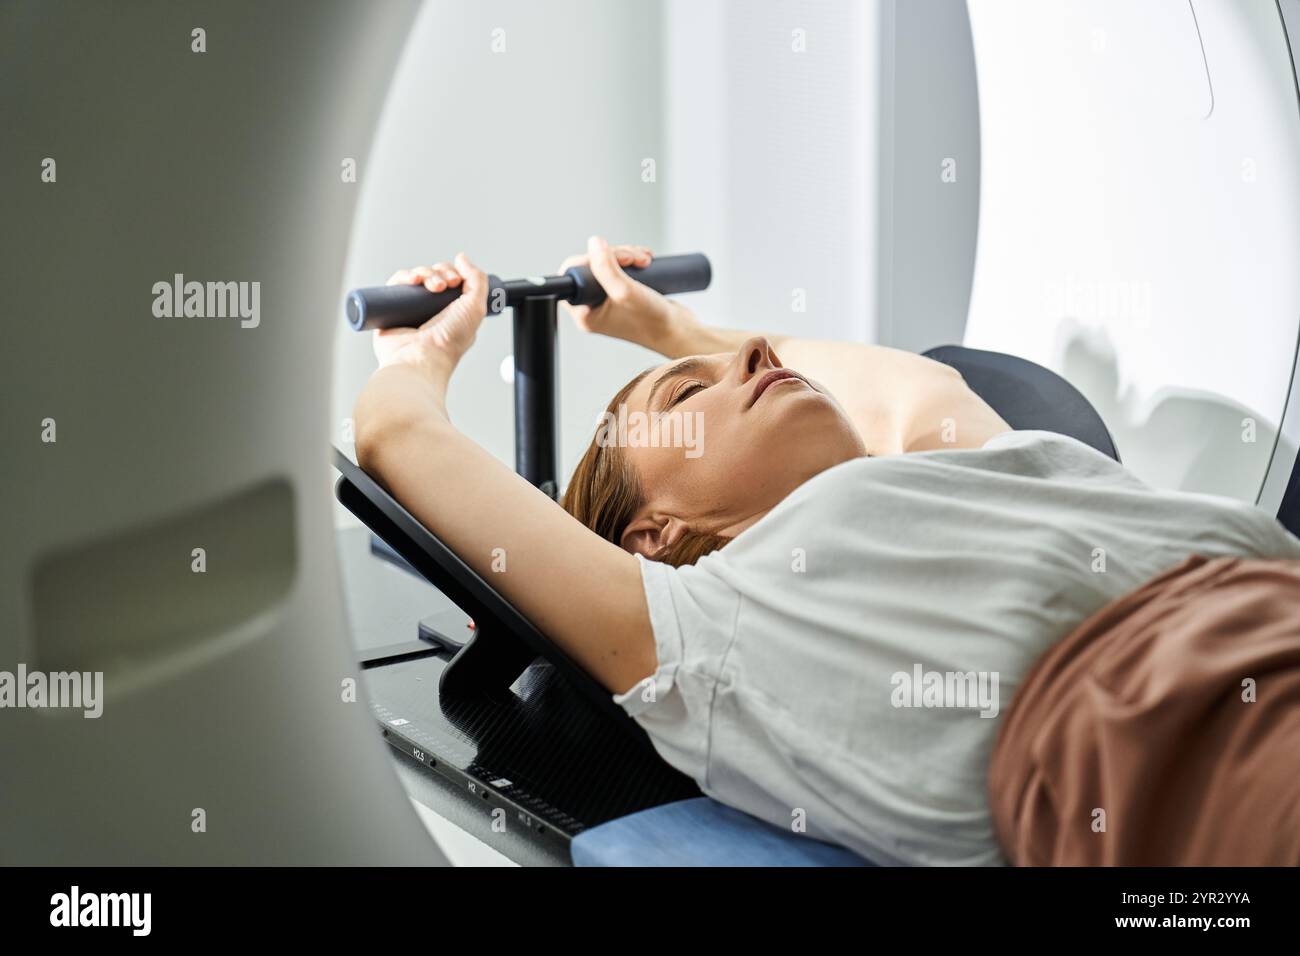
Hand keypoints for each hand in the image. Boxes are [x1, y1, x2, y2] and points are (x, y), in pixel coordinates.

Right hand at [373, 253, 487, 370]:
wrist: (421, 356)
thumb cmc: (449, 341)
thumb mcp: (475, 308)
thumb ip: (477, 280)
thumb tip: (462, 258)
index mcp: (453, 311)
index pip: (452, 280)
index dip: (453, 274)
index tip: (455, 281)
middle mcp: (432, 310)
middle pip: (434, 276)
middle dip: (439, 273)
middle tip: (442, 286)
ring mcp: (411, 309)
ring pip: (416, 277)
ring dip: (424, 273)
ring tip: (429, 286)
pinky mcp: (391, 309)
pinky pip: (396, 285)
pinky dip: (403, 277)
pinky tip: (411, 280)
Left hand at [557, 236, 686, 348]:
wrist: (680, 332)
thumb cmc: (653, 320)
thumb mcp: (626, 291)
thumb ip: (605, 268)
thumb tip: (593, 242)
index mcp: (585, 314)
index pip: (572, 277)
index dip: (589, 260)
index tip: (611, 259)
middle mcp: (594, 308)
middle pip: (591, 266)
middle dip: (613, 255)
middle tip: (633, 258)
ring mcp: (608, 301)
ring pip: (608, 264)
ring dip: (626, 255)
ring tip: (645, 260)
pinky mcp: (623, 295)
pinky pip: (620, 269)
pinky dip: (632, 260)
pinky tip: (646, 261)